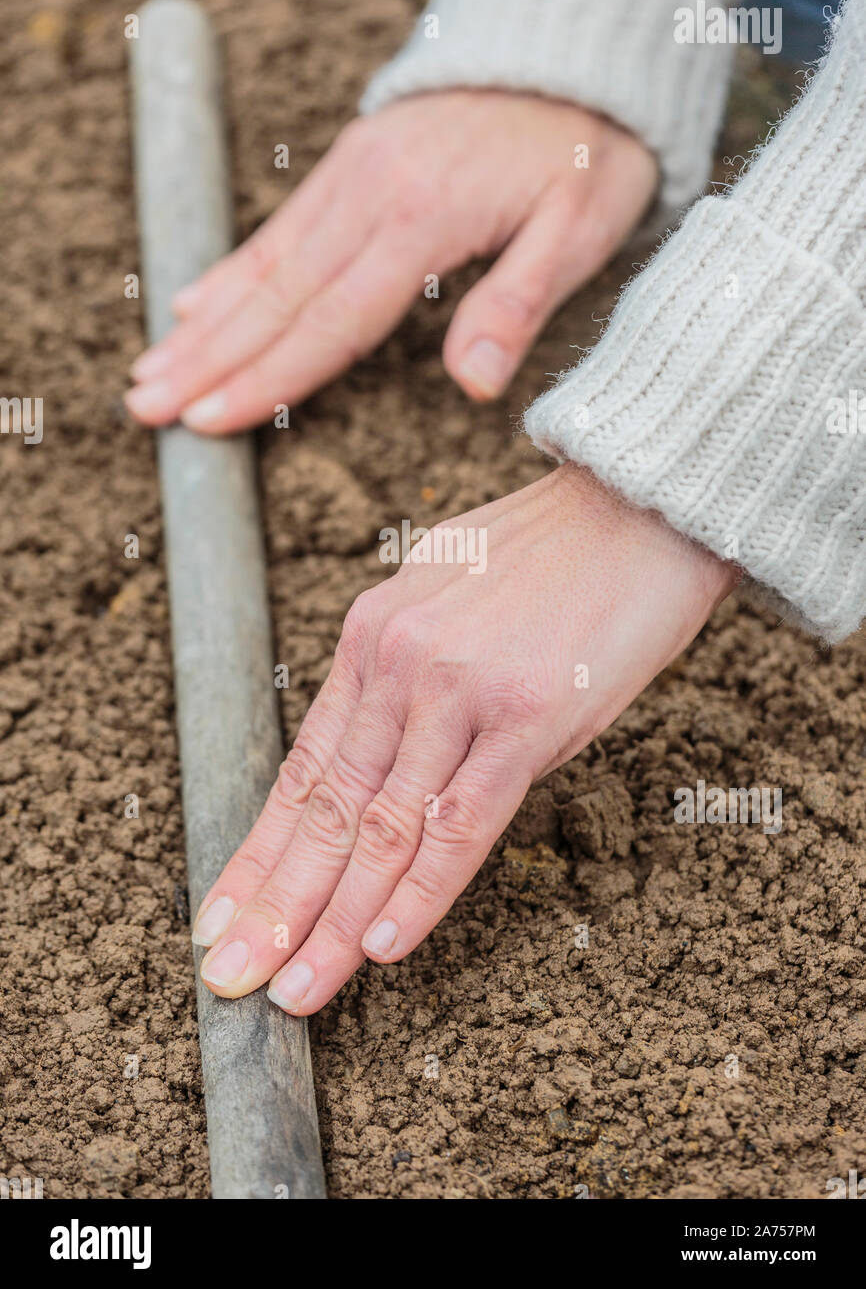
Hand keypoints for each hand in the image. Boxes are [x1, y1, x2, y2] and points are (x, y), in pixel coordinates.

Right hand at [125, 91, 657, 430]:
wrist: (571, 50)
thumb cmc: (588, 151)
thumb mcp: (581, 228)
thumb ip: (519, 302)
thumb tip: (473, 385)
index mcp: (423, 222)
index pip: (332, 321)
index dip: (269, 379)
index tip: (210, 421)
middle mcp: (370, 196)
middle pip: (278, 296)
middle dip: (209, 360)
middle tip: (145, 407)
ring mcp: (353, 174)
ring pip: (265, 263)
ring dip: (205, 324)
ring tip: (148, 370)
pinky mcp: (351, 161)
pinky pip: (279, 227)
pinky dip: (230, 270)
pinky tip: (193, 304)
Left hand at [192, 464, 736, 1012]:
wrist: (640, 507)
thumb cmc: (553, 557)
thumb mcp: (444, 601)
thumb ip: (407, 682)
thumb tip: (392, 766)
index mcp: (372, 637)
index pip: (304, 770)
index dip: (260, 854)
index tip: (222, 917)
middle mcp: (399, 662)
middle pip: (327, 809)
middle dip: (277, 905)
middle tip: (232, 979)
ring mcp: (457, 689)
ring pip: (383, 827)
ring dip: (336, 921)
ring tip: (296, 991)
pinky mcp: (525, 715)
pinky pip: (462, 821)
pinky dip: (422, 891)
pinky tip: (385, 947)